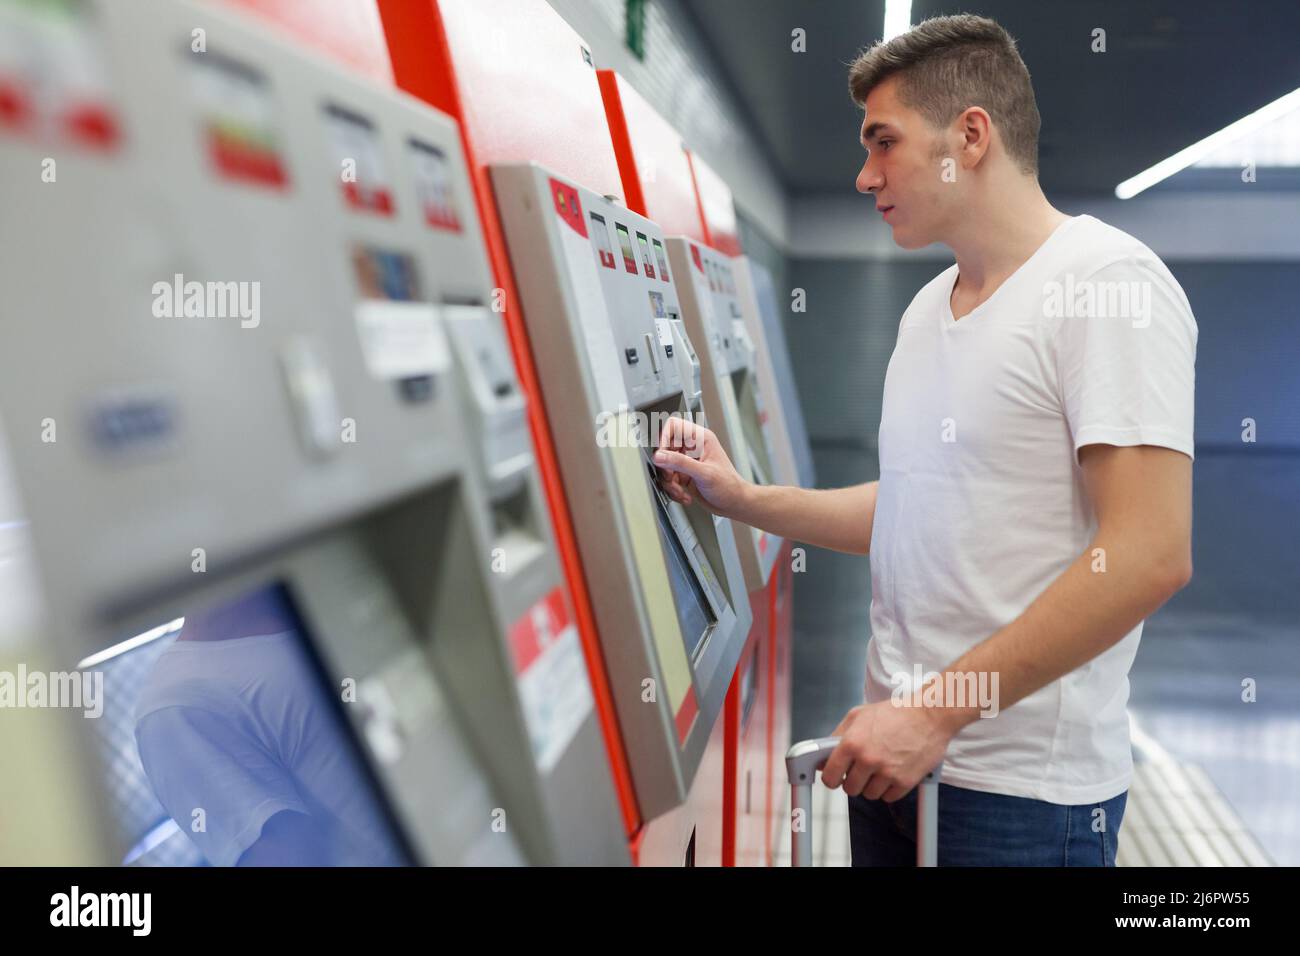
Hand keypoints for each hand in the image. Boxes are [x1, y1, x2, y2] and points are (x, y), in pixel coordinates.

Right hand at [653, 415, 748, 516]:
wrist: (734, 504)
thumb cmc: (729, 486)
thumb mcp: (704, 473)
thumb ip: (680, 463)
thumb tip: (660, 456)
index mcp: (700, 439)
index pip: (674, 426)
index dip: (664, 438)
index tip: (662, 455)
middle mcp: (692, 448)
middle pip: (665, 448)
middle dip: (665, 466)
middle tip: (671, 476)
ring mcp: (687, 462)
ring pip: (664, 466)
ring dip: (669, 482)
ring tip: (680, 490)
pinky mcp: (684, 475)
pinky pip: (668, 479)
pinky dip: (673, 490)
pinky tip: (684, 495)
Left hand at [819, 699, 951, 801]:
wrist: (930, 715)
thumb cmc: (895, 712)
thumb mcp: (859, 715)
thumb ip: (838, 735)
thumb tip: (825, 756)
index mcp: (852, 743)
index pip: (830, 775)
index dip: (830, 778)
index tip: (834, 778)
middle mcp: (868, 759)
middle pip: (850, 789)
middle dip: (853, 781)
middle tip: (861, 771)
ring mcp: (887, 772)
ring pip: (869, 795)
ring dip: (872, 786)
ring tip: (880, 769)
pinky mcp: (905, 782)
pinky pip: (889, 797)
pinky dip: (889, 789)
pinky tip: (892, 774)